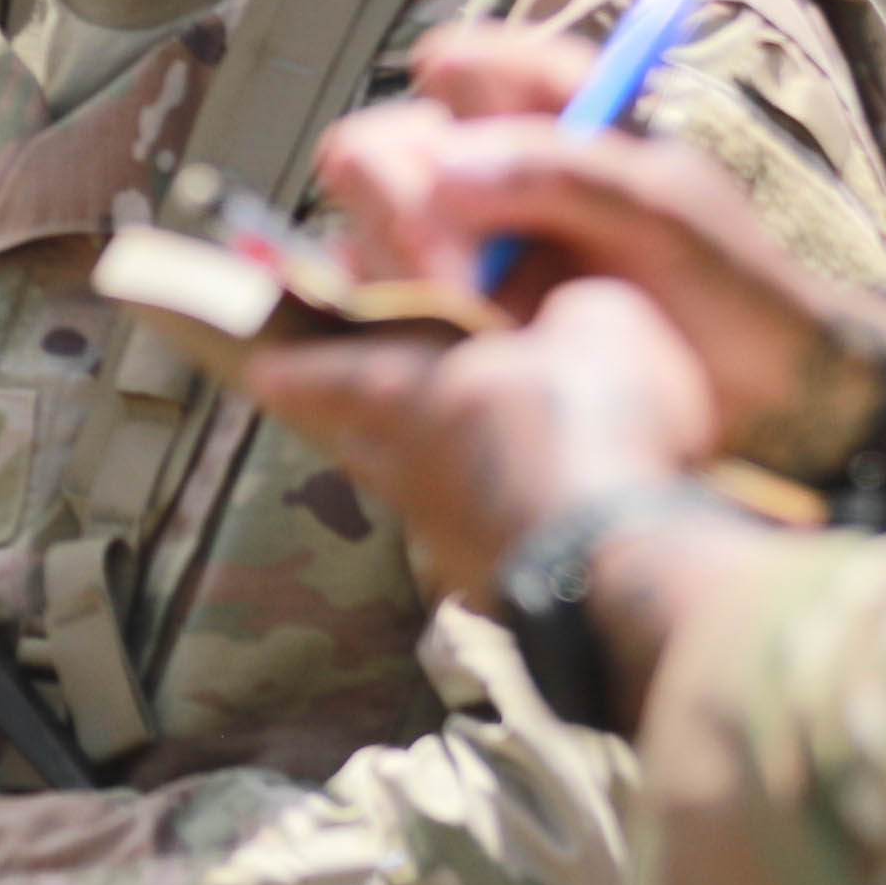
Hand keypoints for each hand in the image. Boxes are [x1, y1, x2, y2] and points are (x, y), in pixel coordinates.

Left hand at [240, 275, 725, 611]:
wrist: (623, 562)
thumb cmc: (593, 422)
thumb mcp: (598, 320)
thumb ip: (566, 298)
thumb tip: (560, 293)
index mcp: (413, 392)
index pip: (333, 374)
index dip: (300, 371)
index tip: (262, 372)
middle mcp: (413, 471)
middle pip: (368, 448)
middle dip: (363, 429)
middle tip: (361, 420)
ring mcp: (451, 542)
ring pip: (419, 503)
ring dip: (429, 483)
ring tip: (454, 469)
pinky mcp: (495, 591)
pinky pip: (479, 549)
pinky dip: (492, 531)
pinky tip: (525, 524)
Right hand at [312, 20, 867, 454]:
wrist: (772, 405)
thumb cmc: (737, 290)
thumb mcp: (667, 214)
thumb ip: (562, 174)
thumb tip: (441, 171)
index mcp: (560, 115)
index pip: (471, 64)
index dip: (452, 84)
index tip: (456, 125)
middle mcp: (498, 174)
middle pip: (390, 144)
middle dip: (397, 191)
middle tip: (450, 261)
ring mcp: (471, 251)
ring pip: (370, 225)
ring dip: (398, 261)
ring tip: (470, 314)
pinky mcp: (458, 324)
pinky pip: (383, 303)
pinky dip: (390, 316)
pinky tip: (449, 342)